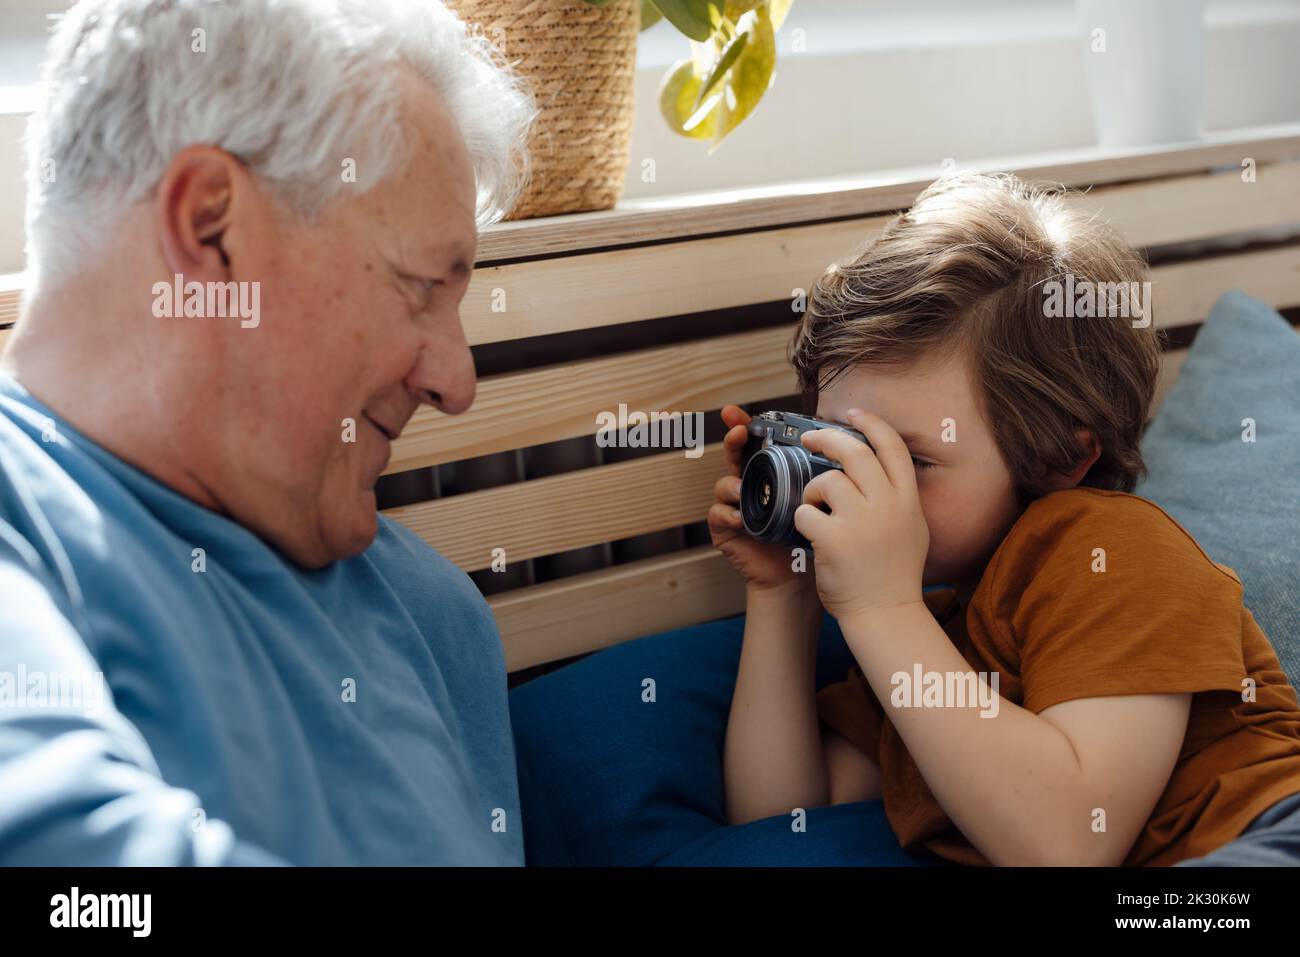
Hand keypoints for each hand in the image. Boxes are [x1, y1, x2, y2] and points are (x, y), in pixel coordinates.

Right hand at [708, 405, 816, 595]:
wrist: (797, 577)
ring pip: (724, 484)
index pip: (757, 444)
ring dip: (732, 484)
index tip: (738, 413)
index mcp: (772, 474)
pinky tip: (742, 519)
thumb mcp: (818, 501)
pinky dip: (728, 514)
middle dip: (732, 439)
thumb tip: (839, 446)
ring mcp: (735, 506)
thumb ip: (820, 477)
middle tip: (738, 432)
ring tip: (743, 490)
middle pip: (735, 455)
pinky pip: (718, 514)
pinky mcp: (726, 529)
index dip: (746, 426)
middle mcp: (751, 485)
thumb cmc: (810, 537)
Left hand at [793, 408, 929, 624]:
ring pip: (826, 481)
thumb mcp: (912, 529)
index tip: (852, 413)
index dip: (871, 423)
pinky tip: (809, 532)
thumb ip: (898, 499)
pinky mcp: (835, 540)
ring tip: (814, 507)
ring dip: (812, 490)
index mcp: (907, 500)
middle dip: (826, 439)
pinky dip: (802, 519)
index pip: (892, 446)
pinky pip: (806, 512)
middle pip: (854, 452)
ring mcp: (862, 522)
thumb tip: (878, 470)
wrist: (885, 614)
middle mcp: (888, 505)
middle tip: (809, 440)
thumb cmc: (893, 575)